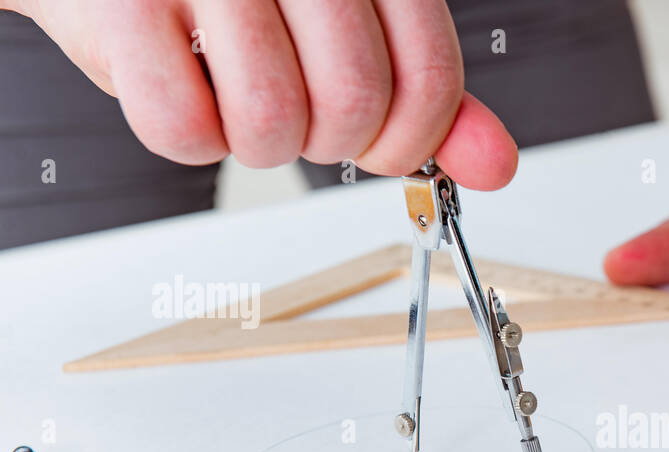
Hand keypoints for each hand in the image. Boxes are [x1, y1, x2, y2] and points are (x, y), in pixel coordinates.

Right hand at [15, 0, 516, 185]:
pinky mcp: (121, 2)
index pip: (428, 76)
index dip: (411, 141)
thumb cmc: (229, 0)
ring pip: (271, 120)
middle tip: (298, 112)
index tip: (383, 148)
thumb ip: (422, 94)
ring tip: (238, 96)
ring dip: (258, 142)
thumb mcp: (347, 32)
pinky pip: (182, 129)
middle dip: (328, 141)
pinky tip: (187, 87)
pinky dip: (190, 135)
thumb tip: (496, 166)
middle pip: (353, 103)